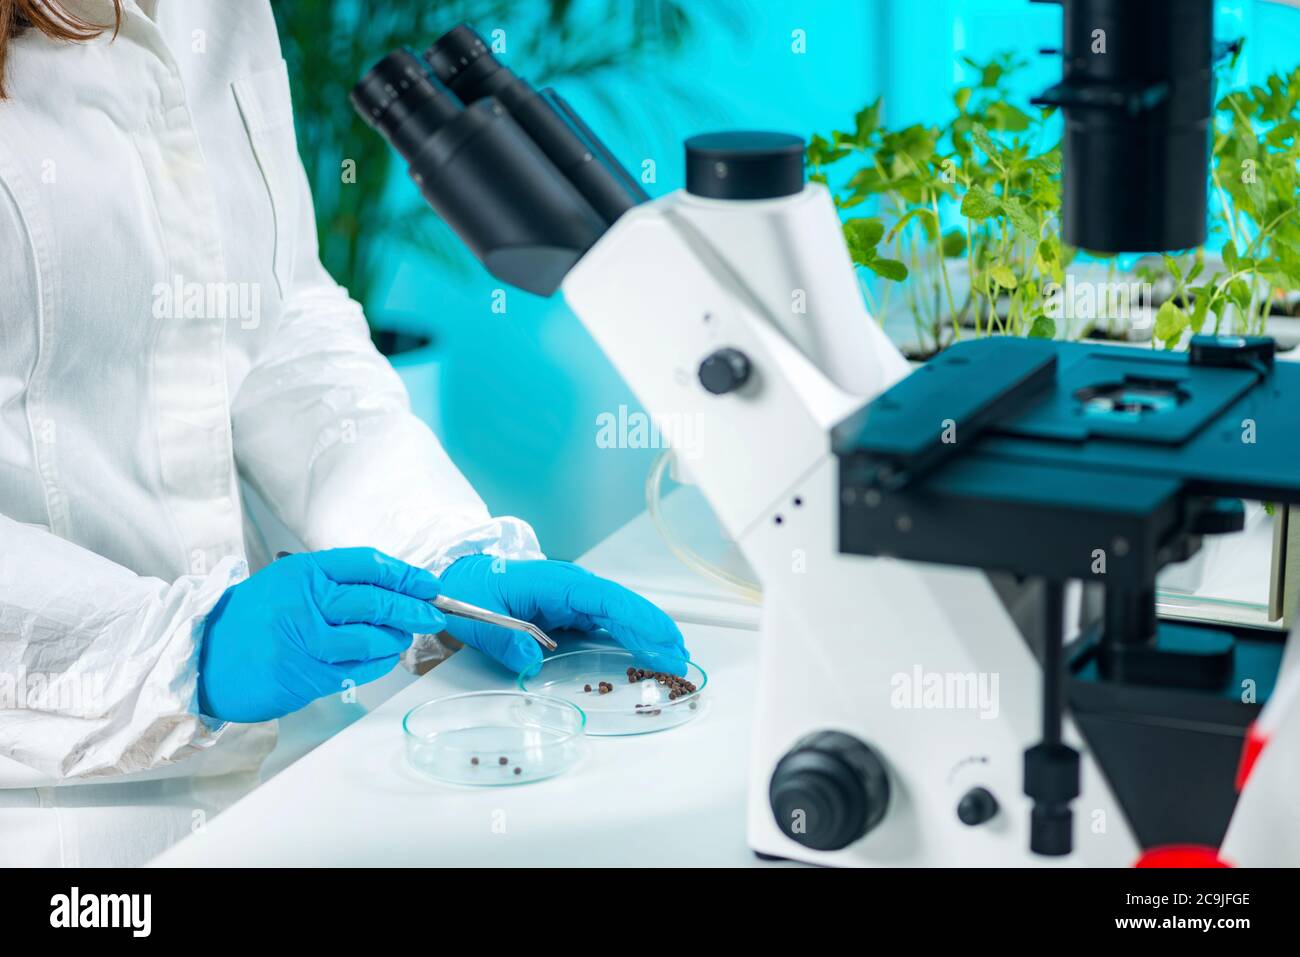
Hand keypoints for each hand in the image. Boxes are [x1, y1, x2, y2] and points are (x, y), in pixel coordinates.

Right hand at [198, 548, 445, 722]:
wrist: (201, 660)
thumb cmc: (246, 622)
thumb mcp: (284, 584)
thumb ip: (330, 583)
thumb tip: (388, 587)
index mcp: (302, 572)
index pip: (368, 565)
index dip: (405, 574)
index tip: (427, 584)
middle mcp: (306, 602)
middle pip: (376, 601)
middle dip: (413, 607)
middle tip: (434, 612)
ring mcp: (306, 640)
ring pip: (372, 637)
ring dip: (397, 637)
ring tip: (403, 636)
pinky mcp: (307, 674)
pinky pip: (359, 667)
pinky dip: (379, 662)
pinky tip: (384, 656)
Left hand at [438, 555, 688, 675]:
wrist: (462, 575)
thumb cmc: (471, 590)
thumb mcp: (478, 618)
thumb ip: (504, 641)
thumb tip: (528, 661)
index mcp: (552, 582)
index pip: (603, 598)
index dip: (635, 618)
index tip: (660, 636)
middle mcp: (570, 586)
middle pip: (620, 605)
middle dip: (653, 628)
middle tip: (680, 656)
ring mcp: (573, 596)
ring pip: (618, 612)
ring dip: (647, 632)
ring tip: (674, 656)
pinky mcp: (571, 608)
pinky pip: (607, 620)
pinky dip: (630, 634)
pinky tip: (646, 650)